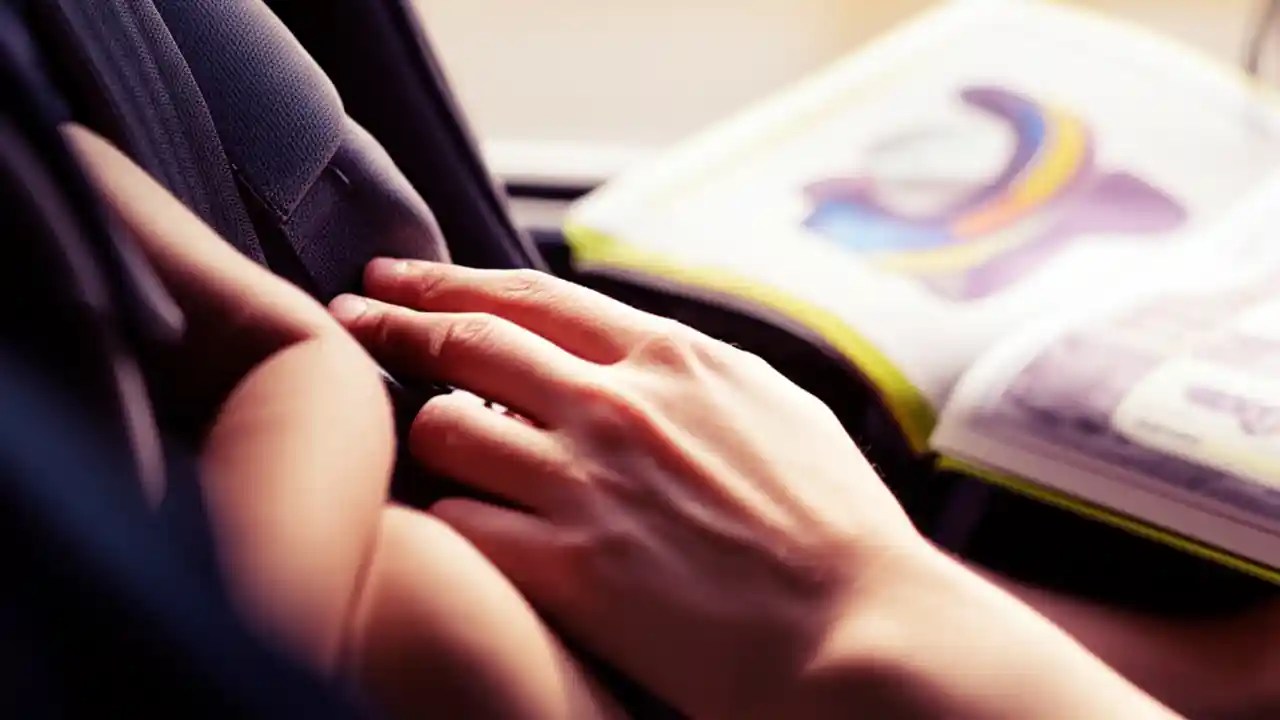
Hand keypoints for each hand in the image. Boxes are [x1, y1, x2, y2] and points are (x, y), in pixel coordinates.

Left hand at [330, 259, 931, 716]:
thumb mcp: (774, 409)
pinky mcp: (568, 567)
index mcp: (673, 359)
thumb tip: (636, 354)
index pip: (531, 297)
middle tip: (352, 319)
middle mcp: (617, 405)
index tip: (400, 277)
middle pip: (467, 343)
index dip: (450, 281)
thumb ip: (694, 373)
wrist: (856, 631)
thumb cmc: (832, 528)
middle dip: (395, 324)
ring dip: (428, 437)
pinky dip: (447, 521)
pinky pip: (460, 523)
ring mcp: (587, 483)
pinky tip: (456, 531)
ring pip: (446, 429)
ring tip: (433, 452)